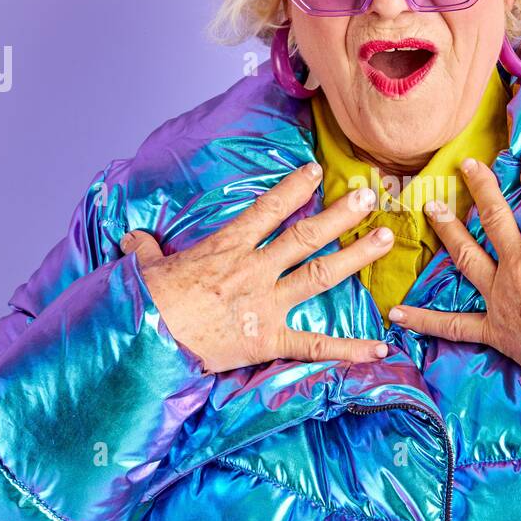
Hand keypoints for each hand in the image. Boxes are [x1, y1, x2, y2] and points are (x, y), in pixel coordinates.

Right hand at [119, 162, 393, 373]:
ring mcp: (266, 304)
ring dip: (356, 257)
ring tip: (386, 239)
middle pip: (306, 237)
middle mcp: (255, 270)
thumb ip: (146, 250)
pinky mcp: (269, 340)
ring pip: (320, 276)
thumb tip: (134, 239)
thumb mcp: (144, 267)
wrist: (146, 341)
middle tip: (370, 196)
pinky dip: (349, 349)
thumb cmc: (146, 303)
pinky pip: (315, 345)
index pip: (267, 210)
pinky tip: (379, 346)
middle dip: (341, 215)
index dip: (294, 189)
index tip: (316, 171)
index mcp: (227, 247)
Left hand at [388, 150, 520, 367]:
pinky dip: (425, 321)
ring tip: (430, 208)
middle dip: (481, 189)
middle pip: (496, 217)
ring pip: (467, 255)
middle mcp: (519, 263)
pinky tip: (396, 314)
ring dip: (448, 231)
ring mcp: (500, 294)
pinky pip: (453, 323)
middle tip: (465, 165)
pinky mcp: (490, 327)